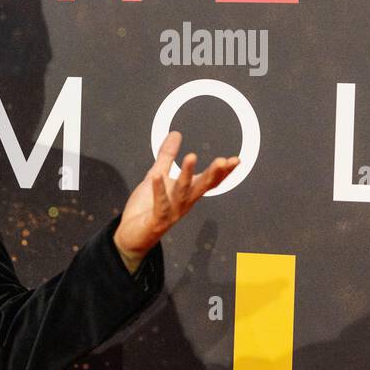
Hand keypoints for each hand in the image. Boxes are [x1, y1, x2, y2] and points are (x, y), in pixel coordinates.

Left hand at [113, 131, 239, 272]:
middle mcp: (184, 203)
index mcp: (187, 193)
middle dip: (214, 174)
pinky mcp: (157, 220)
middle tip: (223, 160)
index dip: (223, 172)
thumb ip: (166, 156)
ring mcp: (171, 212)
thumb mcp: (157, 175)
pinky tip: (156, 177)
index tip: (236, 160)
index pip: (209, 181)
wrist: (132, 235)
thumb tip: (175, 133)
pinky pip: (160, 204)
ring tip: (191, 157)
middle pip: (202, 187)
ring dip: (187, 176)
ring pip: (183, 193)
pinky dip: (158, 190)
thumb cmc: (146, 207)